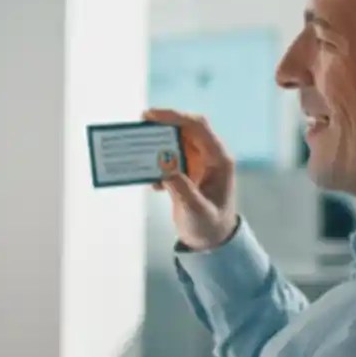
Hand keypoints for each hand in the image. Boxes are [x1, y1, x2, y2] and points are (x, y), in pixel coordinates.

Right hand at [144, 108, 239, 250]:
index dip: (175, 117)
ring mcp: (197, 163)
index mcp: (219, 159)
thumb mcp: (197, 211)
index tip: (151, 116)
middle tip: (138, 124)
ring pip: (174, 141)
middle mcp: (209, 156)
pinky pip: (167, 157)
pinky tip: (151, 182)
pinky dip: (155, 163)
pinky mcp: (185, 171)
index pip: (198, 127)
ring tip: (137, 147)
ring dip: (156, 143)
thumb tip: (165, 169)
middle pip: (185, 128)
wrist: (211, 240)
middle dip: (162, 124)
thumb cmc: (210, 226)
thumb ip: (183, 190)